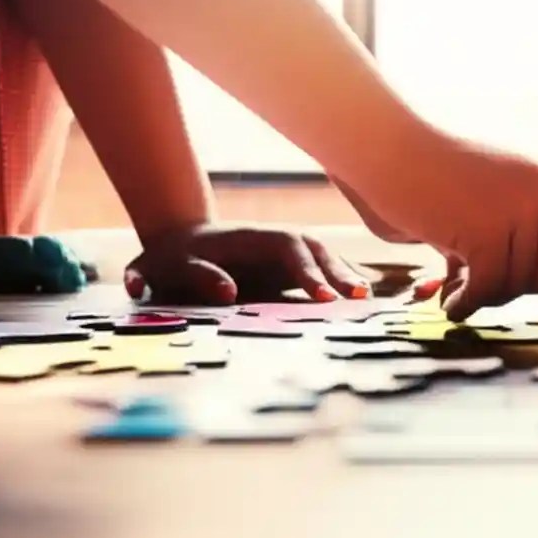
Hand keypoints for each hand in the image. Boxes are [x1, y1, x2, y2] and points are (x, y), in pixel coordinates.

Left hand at [125, 224, 369, 304]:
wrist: (180, 244)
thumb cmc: (174, 257)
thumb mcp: (171, 265)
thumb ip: (197, 275)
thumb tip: (228, 292)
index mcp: (255, 237)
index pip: (290, 249)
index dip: (309, 273)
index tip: (325, 298)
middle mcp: (279, 240)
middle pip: (317, 251)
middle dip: (339, 272)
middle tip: (359, 297)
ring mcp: (289, 253)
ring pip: (325, 260)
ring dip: (345, 277)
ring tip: (366, 301)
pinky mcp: (291, 268)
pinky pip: (322, 272)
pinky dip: (340, 281)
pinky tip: (358, 299)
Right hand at [342, 141, 537, 320]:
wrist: (395, 146)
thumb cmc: (446, 170)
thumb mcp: (510, 184)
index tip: (534, 288)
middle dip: (518, 289)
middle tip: (485, 289)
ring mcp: (522, 211)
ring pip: (520, 285)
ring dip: (489, 298)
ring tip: (461, 291)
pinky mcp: (487, 233)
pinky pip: (489, 288)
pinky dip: (468, 303)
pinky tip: (450, 302)